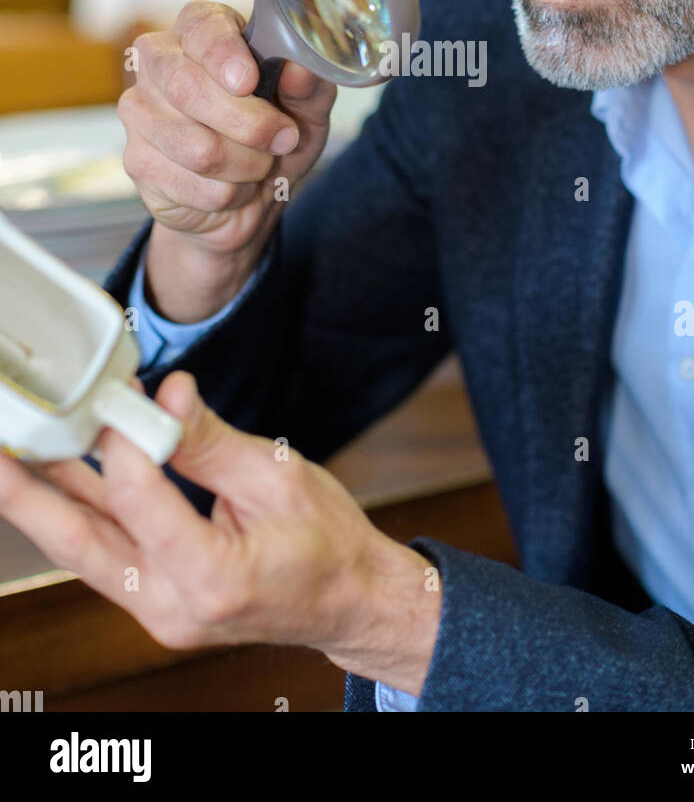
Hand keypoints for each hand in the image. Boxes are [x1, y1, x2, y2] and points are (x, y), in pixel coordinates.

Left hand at [0, 373, 439, 695]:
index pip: (138, 497)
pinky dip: (81, 511)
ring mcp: (157, 611)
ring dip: (44, 498)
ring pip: (82, 548)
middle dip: (28, 491)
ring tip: (10, 457)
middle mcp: (171, 605)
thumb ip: (208, 440)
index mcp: (212, 575)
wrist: (347, 600)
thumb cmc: (326, 542)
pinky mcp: (153, 602)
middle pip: (78, 541)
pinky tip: (60, 474)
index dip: (125, 437)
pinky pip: (103, 553)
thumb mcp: (277, 476)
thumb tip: (165, 395)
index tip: (125, 395)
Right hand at [118, 0, 336, 315]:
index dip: (222, 52)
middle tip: (284, 138)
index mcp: (201, 31)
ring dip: (247, 165)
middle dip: (249, 124)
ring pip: (195, 146)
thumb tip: (299, 71)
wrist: (252, 197)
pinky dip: (229, 193)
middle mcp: (159, 63)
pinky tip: (231, 185)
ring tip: (259, 163)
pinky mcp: (137, 161)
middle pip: (187, 87)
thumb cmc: (277, 135)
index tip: (250, 80)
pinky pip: (190, 185)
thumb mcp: (308, 108)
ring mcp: (139, 112)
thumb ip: (309, 85)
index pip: (199, 25)